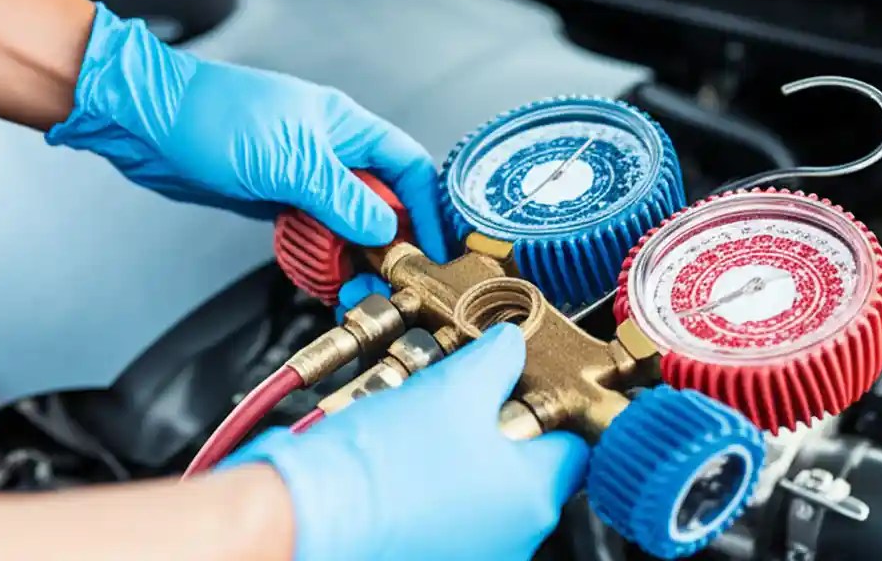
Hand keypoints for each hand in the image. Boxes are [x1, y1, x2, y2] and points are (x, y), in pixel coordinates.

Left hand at [46, 3, 446, 260]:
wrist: (145, 121)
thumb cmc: (210, 116)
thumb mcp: (289, 162)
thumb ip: (342, 198)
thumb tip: (382, 228)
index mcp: (342, 126)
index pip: (406, 166)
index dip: (426, 206)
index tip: (435, 245)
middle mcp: (325, 149)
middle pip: (378, 200)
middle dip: (386, 241)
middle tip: (385, 276)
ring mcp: (298, 173)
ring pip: (342, 220)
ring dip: (347, 253)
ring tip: (347, 281)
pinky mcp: (271, 196)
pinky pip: (308, 230)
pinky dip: (315, 253)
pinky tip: (314, 271)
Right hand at [222, 323, 588, 560]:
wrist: (310, 513)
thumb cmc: (380, 464)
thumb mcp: (452, 384)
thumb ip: (496, 356)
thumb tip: (510, 341)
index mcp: (534, 494)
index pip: (572, 439)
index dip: (547, 398)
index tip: (523, 377)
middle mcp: (515, 535)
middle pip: (521, 460)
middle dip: (490, 419)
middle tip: (458, 389)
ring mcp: (473, 552)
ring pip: (479, 483)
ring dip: (456, 447)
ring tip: (419, 418)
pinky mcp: (432, 555)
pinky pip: (445, 507)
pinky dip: (429, 478)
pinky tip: (400, 453)